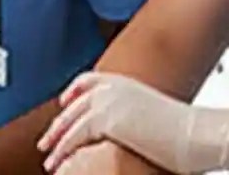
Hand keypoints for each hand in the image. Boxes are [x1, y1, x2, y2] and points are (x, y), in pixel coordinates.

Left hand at [39, 72, 228, 173]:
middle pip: (73, 106)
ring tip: (49, 160)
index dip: (72, 92)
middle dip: (58, 126)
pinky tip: (58, 162)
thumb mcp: (152, 111)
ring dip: (56, 142)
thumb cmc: (185, 130)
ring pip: (70, 123)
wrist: (198, 134)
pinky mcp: (105, 120)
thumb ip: (131, 112)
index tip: (64, 103)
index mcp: (123, 82)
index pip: (88, 81)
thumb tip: (124, 126)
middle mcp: (111, 88)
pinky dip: (62, 150)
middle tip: (46, 141)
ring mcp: (106, 102)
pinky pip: (74, 137)